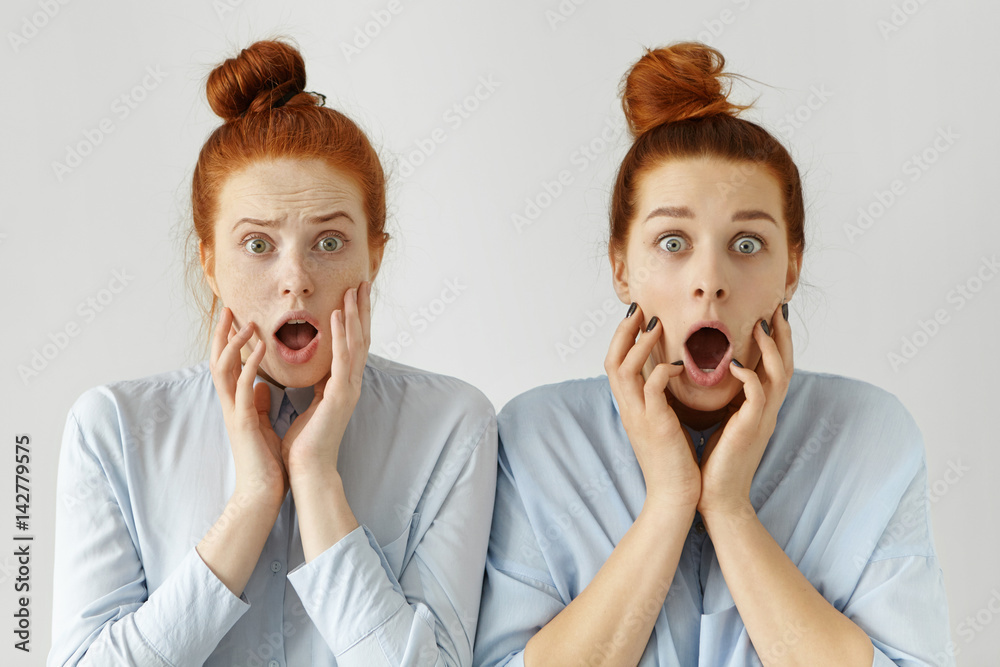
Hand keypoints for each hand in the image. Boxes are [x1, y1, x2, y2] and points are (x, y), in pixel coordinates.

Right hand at [209, 306, 287, 507]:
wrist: (263, 492)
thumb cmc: (265, 461)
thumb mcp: (263, 425)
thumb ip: (260, 405)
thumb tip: (263, 388)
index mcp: (237, 403)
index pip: (229, 363)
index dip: (230, 339)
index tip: (237, 316)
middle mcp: (231, 404)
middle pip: (218, 360)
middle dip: (222, 333)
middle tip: (228, 307)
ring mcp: (235, 412)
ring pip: (225, 369)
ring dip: (235, 344)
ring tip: (248, 322)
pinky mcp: (243, 421)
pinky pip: (243, 387)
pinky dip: (250, 365)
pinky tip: (260, 348)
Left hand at [282, 282, 370, 483]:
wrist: (308, 470)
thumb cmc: (304, 444)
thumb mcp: (308, 406)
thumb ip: (312, 385)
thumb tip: (307, 370)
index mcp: (342, 385)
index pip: (352, 346)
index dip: (354, 320)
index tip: (352, 296)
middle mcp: (351, 383)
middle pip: (361, 338)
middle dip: (362, 310)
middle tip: (362, 283)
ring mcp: (349, 388)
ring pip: (356, 343)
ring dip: (355, 314)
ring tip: (352, 289)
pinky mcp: (341, 394)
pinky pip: (342, 358)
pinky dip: (342, 334)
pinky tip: (338, 314)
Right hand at [605, 303, 700, 508]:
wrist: (675, 497)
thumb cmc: (674, 462)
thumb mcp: (662, 424)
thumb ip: (659, 400)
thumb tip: (667, 377)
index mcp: (630, 407)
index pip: (615, 364)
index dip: (622, 338)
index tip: (637, 317)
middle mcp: (628, 409)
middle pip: (612, 360)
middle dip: (624, 332)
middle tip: (638, 309)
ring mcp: (639, 416)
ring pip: (625, 370)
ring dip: (640, 345)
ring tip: (656, 326)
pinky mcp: (656, 425)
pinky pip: (653, 388)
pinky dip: (662, 371)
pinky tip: (679, 365)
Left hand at [698, 302, 792, 519]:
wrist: (717, 498)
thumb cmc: (717, 462)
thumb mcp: (723, 421)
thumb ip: (729, 399)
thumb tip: (720, 374)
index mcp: (760, 408)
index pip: (775, 365)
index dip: (775, 339)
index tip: (768, 313)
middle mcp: (767, 411)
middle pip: (786, 364)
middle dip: (782, 334)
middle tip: (777, 306)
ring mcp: (762, 420)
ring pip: (778, 376)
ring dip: (771, 348)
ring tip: (761, 324)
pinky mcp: (750, 430)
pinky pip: (756, 396)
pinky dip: (749, 376)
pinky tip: (737, 361)